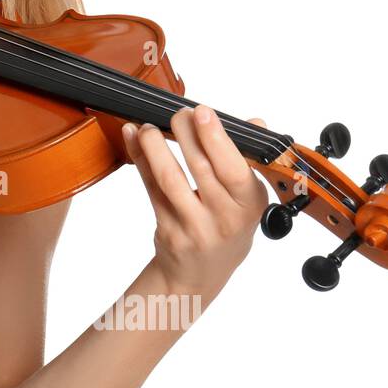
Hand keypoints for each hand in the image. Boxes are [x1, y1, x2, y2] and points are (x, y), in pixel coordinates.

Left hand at [121, 105, 269, 305]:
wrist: (199, 274)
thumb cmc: (226, 229)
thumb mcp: (248, 200)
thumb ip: (249, 160)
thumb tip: (254, 122)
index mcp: (249, 206)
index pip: (235, 170)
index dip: (217, 140)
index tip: (203, 112)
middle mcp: (223, 218)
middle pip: (201, 169)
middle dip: (186, 134)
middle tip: (178, 112)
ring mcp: (193, 225)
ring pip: (170, 179)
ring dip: (156, 147)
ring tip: (149, 126)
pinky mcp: (166, 228)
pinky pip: (150, 188)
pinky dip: (140, 160)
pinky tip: (132, 138)